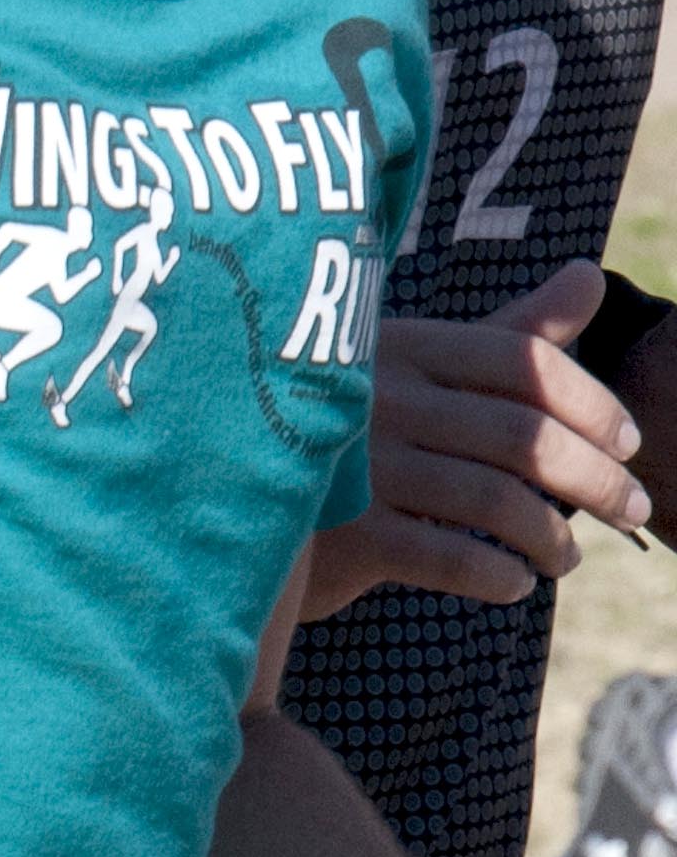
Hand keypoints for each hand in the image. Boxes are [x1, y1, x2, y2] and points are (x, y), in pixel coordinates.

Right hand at [301, 262, 646, 616]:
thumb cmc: (344, 433)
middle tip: (630, 512)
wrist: (227, 502)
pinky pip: (454, 559)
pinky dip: (501, 577)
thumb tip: (587, 274)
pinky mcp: (346, 534)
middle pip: (522, 436)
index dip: (591, 403)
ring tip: (562, 557)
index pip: (520, 361)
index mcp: (397, 346)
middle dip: (596, 480)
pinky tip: (511, 582)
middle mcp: (377, 397)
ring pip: (497, 502)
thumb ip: (506, 332)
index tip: (629, 445)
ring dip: (552, 539)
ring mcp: (358, 467)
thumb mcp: (414, 367)